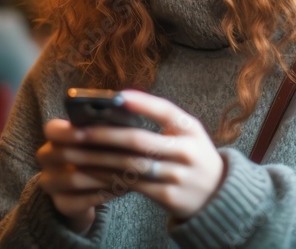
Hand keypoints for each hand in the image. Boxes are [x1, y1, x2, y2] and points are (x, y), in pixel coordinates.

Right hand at [36, 119, 117, 233]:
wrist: (90, 190)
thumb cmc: (100, 156)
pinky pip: (80, 200)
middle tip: (127, 155)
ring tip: (129, 173)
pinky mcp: (61, 204)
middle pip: (64, 154)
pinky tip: (122, 189)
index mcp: (56, 138)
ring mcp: (51, 183)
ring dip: (104, 175)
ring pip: (74, 179)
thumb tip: (126, 123)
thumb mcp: (102, 141)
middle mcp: (48, 159)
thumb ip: (107, 130)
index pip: (52, 130)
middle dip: (98, 155)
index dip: (67, 131)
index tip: (84, 133)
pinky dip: (103, 194)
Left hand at [46, 89, 225, 220]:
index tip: (116, 97)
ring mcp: (179, 176)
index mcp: (191, 129)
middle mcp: (187, 151)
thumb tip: (118, 108)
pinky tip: (92, 172)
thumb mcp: (187, 134)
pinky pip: (134, 186)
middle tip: (79, 132)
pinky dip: (110, 178)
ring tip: (77, 153)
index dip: (142, 103)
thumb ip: (162, 121)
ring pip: (132, 166)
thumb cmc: (192, 156)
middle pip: (140, 141)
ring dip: (100, 159)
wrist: (217, 194)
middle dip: (106, 135)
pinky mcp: (170, 197)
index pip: (165, 111)